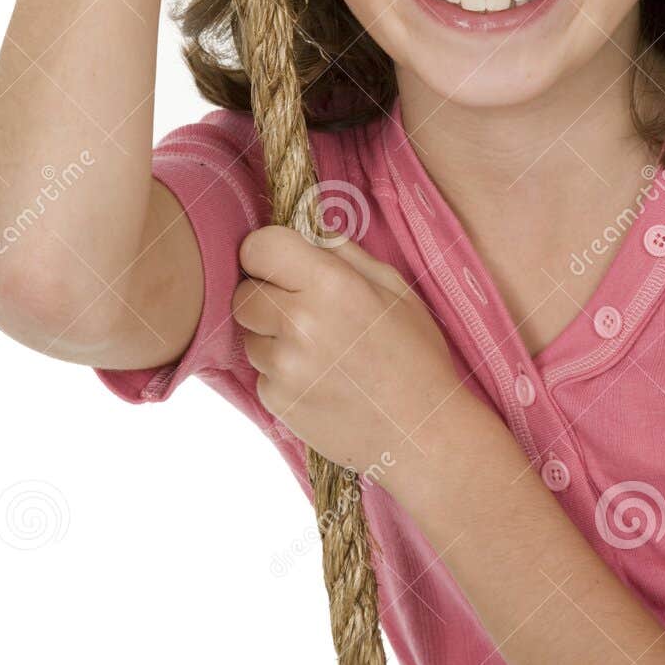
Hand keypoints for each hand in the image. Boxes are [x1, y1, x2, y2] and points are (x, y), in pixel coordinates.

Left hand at [232, 224, 467, 494]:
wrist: (421, 433)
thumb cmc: (416, 356)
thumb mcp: (394, 288)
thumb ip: (343, 253)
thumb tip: (307, 230)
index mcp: (330, 283)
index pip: (258, 246)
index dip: (268, 254)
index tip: (284, 267)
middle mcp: (298, 321)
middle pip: (243, 292)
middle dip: (266, 295)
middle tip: (304, 310)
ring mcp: (283, 365)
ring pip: (248, 334)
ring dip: (272, 336)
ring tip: (320, 351)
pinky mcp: (275, 400)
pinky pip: (260, 372)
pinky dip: (281, 372)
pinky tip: (320, 379)